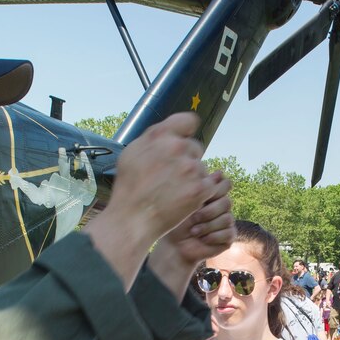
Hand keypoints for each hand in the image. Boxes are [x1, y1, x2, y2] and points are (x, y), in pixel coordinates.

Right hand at [105, 113, 211, 238]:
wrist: (133, 218)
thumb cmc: (130, 186)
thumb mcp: (132, 152)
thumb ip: (153, 137)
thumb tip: (170, 130)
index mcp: (160, 135)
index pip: (189, 121)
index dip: (186, 134)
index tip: (182, 144)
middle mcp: (177, 147)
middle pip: (195, 148)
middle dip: (187, 160)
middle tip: (172, 177)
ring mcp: (190, 168)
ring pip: (201, 168)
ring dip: (193, 178)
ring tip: (174, 191)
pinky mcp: (200, 188)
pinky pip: (209, 185)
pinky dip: (200, 193)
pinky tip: (183, 199)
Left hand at [159, 171, 233, 265]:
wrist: (174, 245)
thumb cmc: (175, 221)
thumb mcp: (183, 201)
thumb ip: (199, 186)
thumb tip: (218, 172)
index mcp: (212, 194)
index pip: (225, 184)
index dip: (215, 191)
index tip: (199, 199)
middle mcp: (221, 206)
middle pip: (227, 202)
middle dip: (208, 212)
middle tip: (193, 218)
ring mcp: (226, 221)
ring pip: (227, 218)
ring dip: (208, 226)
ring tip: (193, 231)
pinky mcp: (229, 236)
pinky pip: (229, 232)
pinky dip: (214, 236)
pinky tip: (203, 239)